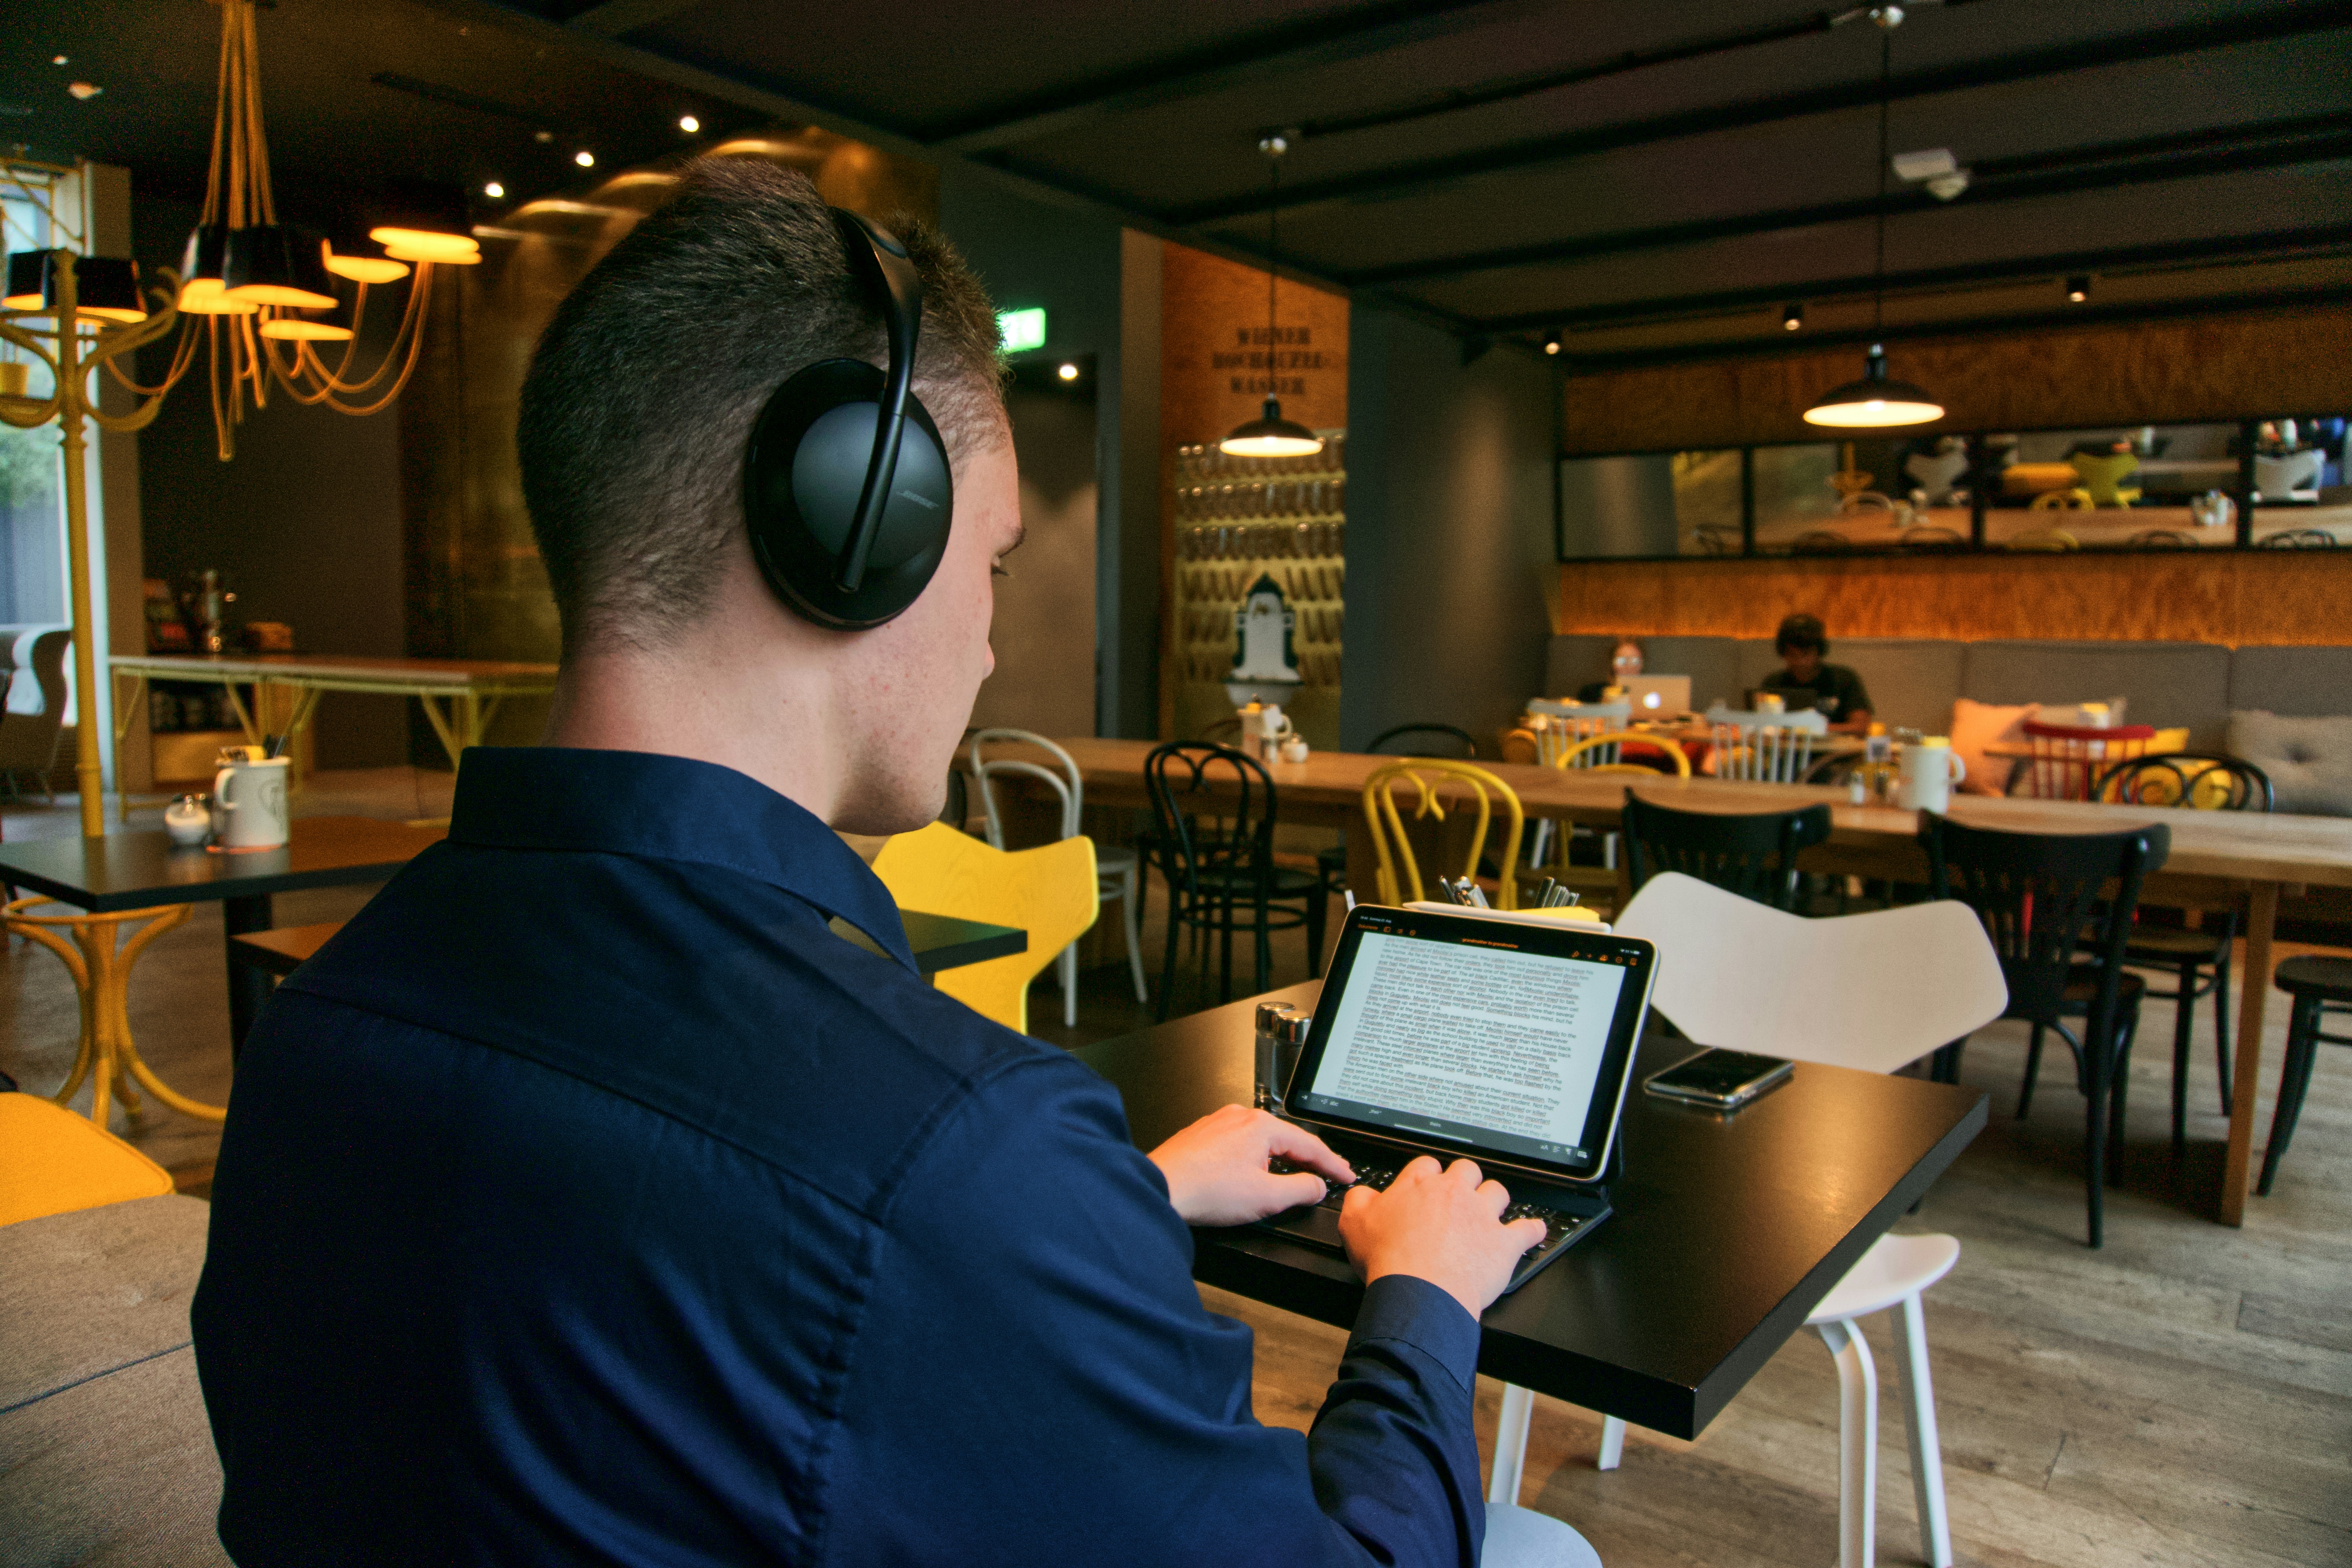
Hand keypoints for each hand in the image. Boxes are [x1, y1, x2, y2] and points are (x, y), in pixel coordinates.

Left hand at [1148, 1104, 1353, 1226]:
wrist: (1159, 1189)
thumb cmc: (1205, 1191)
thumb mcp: (1267, 1197)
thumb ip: (1301, 1189)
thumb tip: (1318, 1186)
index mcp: (1260, 1126)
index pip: (1309, 1145)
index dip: (1333, 1164)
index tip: (1346, 1175)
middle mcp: (1239, 1117)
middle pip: (1286, 1138)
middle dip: (1309, 1157)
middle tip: (1329, 1171)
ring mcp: (1218, 1123)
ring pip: (1261, 1139)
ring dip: (1281, 1156)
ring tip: (1297, 1172)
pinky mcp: (1202, 1135)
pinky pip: (1239, 1143)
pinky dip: (1256, 1157)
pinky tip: (1255, 1171)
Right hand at [1339, 1156, 1547, 1318]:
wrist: (1419, 1293)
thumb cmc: (1390, 1261)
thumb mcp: (1354, 1224)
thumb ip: (1359, 1200)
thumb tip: (1363, 1193)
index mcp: (1419, 1187)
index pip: (1427, 1165)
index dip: (1427, 1176)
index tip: (1426, 1188)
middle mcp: (1454, 1194)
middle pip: (1467, 1170)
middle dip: (1464, 1181)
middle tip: (1458, 1197)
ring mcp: (1482, 1216)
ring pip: (1497, 1193)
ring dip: (1494, 1200)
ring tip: (1490, 1212)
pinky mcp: (1504, 1243)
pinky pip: (1528, 1230)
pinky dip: (1532, 1231)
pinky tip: (1533, 1231)